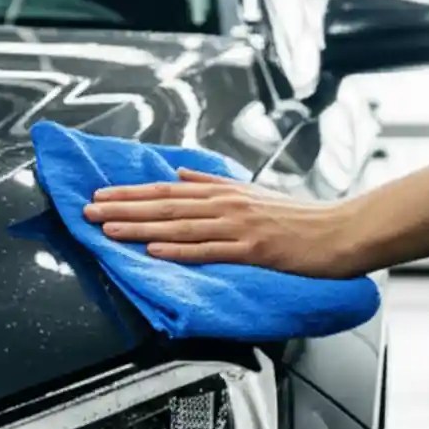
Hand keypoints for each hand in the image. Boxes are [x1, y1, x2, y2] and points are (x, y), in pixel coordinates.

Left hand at [83, 168, 365, 278]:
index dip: (131, 194)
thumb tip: (180, 176)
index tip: (100, 196)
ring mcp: (239, 227)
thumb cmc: (299, 218)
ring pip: (180, 226)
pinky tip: (155, 251)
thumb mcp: (253, 193)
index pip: (167, 191)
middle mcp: (226, 205)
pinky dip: (179, 250)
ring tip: (109, 230)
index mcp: (224, 193)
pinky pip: (210, 250)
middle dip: (124, 209)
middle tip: (88, 211)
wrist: (340, 232)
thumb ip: (214, 185)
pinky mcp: (254, 250)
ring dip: (141, 228)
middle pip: (166, 205)